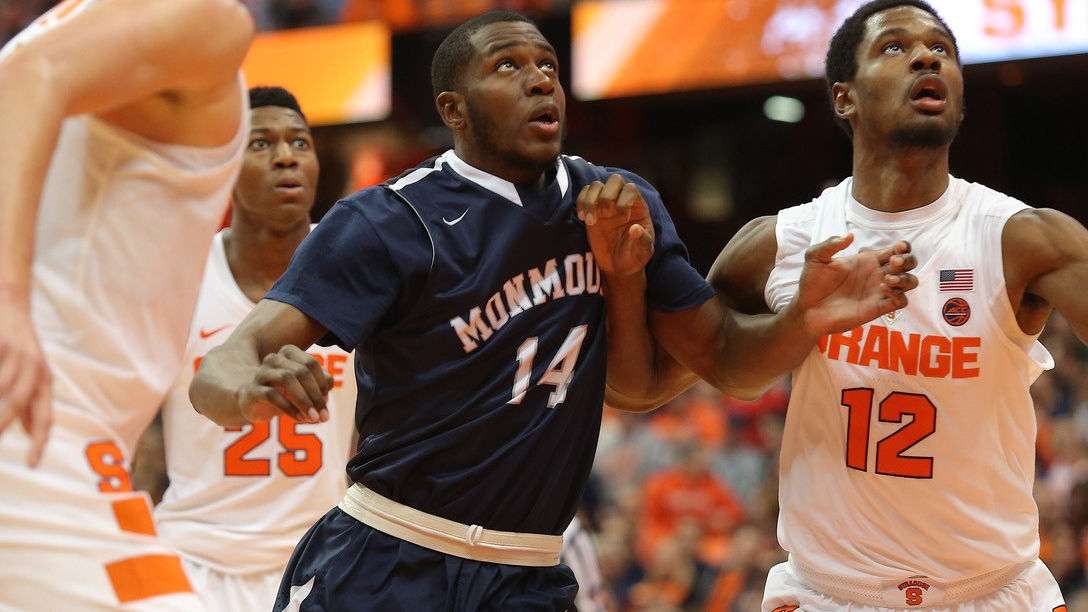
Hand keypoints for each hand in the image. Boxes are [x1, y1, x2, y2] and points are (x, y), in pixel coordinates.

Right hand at [0, 305, 52, 466]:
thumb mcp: (34, 374)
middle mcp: (34, 368)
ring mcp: (15, 353)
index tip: (32, 465)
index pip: (45, 417)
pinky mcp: (1, 342)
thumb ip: (33, 404)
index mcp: (44, 381)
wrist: (11, 302)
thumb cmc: (20, 348)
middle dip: (1, 424)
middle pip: (18, 402)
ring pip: (1, 387)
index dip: (40, 442)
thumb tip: (34, 434)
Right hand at [237, 345, 332, 423]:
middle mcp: (274, 359)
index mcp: (289, 353)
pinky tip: (299, 418)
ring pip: (286, 379)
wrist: (253, 402)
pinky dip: (289, 408)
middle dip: (315, 395)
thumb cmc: (284, 393)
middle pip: (301, 371)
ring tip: (312, 418)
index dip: (322, 383)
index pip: (311, 363)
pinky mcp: (253, 390)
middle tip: (323, 416)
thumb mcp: (305, 388)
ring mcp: (261, 373)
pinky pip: (272, 395)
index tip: (326, 402)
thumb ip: (320, 385)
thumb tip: (327, 392)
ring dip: (303, 401)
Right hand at [577, 174, 654, 276]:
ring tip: (590, 220)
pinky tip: (582, 218)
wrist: (618, 266)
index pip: (631, 189)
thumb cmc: (634, 257)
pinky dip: (580, 202)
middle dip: (607, 194)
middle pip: (615, 180)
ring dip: (590, 200)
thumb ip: (642, 241)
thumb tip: (635, 229)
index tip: (623, 217)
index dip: (625, 199)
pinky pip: (584, 195)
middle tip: (605, 213)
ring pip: (596, 186)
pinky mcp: (592, 210)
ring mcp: (605, 204)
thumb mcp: (643, 253)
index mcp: (638, 207)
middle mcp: (622, 201)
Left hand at [793, 235, 917, 334]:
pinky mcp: (877, 308)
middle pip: (908, 264)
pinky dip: (898, 295)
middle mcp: (877, 274)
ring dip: (905, 278)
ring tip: (887, 279)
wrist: (807, 308)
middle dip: (907, 260)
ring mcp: (879, 292)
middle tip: (893, 262)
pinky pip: (901, 302)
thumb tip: (850, 236)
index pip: (896, 250)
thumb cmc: (812, 282)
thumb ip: (830, 244)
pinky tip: (883, 290)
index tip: (897, 248)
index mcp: (868, 260)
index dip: (903, 247)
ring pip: (909, 282)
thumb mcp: (816, 257)